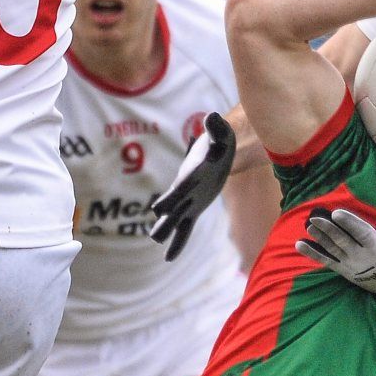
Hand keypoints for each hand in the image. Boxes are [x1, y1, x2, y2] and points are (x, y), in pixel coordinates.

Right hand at [148, 112, 235, 260]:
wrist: (219, 152)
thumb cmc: (220, 142)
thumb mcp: (221, 134)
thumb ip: (216, 128)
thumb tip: (212, 117)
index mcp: (190, 175)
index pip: (180, 188)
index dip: (171, 198)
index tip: (160, 210)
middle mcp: (186, 190)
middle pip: (173, 208)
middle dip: (165, 221)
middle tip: (155, 236)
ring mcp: (188, 201)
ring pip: (175, 221)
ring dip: (166, 232)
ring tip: (155, 244)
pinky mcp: (194, 209)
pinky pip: (185, 228)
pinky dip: (178, 243)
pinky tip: (169, 258)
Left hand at [296, 207, 375, 311]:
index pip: (361, 234)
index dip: (349, 223)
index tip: (337, 213)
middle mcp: (363, 259)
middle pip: (343, 241)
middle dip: (329, 229)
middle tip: (315, 217)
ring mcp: (353, 267)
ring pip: (334, 250)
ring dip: (320, 238)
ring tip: (308, 226)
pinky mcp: (346, 273)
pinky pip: (327, 262)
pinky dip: (314, 254)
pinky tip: (300, 245)